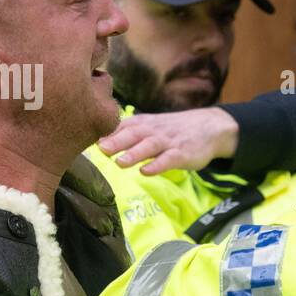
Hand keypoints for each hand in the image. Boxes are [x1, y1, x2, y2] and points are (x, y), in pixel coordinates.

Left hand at [97, 107, 239, 174]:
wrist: (209, 127)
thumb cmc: (170, 130)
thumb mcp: (148, 126)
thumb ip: (126, 133)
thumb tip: (96, 141)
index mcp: (142, 123)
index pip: (121, 126)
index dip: (105, 132)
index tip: (87, 138)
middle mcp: (153, 130)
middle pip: (133, 134)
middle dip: (116, 141)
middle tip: (100, 149)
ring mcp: (169, 142)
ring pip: (150, 146)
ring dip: (135, 153)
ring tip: (120, 162)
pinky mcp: (183, 154)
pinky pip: (169, 159)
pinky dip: (158, 165)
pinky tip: (146, 172)